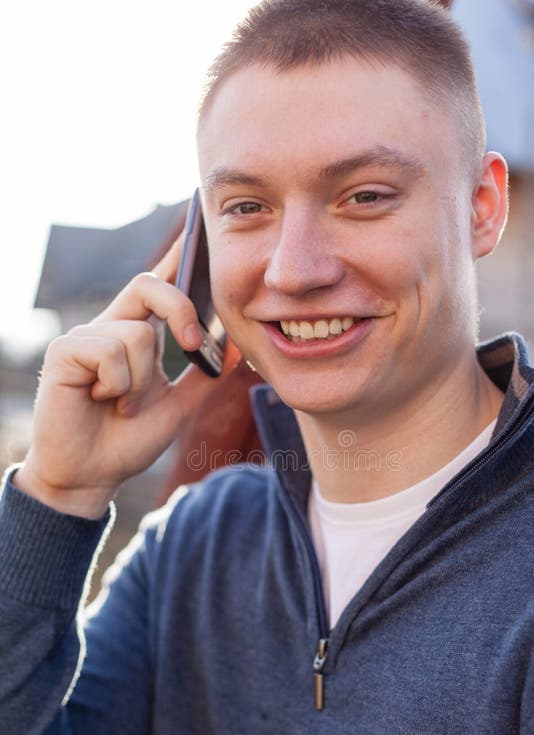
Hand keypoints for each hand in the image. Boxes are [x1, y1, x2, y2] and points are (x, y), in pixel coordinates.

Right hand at [14, 235, 238, 518]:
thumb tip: (236, 347)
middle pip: (149, 284)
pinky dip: (117, 385)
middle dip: (181, 310)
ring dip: (140, 382)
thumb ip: (203, 376)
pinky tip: (99, 400)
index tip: (197, 226)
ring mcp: (85, 337)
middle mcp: (110, 327)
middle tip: (193, 345)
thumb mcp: (177, 406)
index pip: (157, 285)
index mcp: (136, 334)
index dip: (175, 255)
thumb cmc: (127, 440)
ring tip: (120, 404)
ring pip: (137, 334)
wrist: (91, 476)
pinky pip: (111, 351)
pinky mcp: (64, 351)